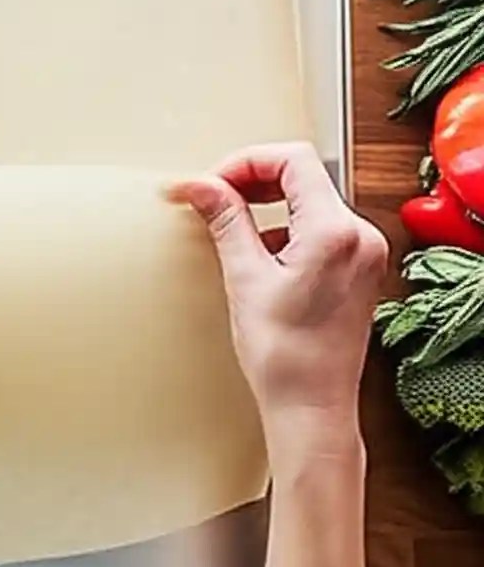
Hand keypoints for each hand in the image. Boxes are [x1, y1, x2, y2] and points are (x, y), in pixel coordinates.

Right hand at [170, 142, 387, 457]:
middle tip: (213, 199)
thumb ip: (226, 221)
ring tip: (231, 229)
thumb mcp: (244, 278)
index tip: (212, 183)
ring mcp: (363, 252)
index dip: (244, 162)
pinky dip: (284, 228)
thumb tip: (202, 185)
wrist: (311, 406)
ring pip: (309, 200)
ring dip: (267, 204)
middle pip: (303, 176)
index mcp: (334, 233)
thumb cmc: (285, 358)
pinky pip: (319, 227)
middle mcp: (359, 236)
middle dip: (253, 180)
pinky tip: (257, 254)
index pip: (292, 160)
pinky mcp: (358, 267)